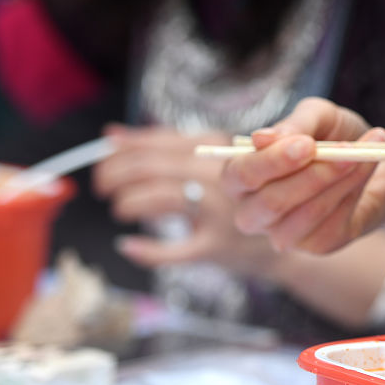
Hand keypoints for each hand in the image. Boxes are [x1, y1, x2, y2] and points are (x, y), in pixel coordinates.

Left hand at [93, 124, 281, 278]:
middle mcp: (219, 173)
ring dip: (125, 204)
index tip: (103, 163)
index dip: (119, 153)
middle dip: (112, 177)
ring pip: (154, 199)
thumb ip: (161, 145)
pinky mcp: (216, 244)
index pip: (154, 143)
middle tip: (103, 189)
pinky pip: (169, 250)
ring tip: (122, 209)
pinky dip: (142, 250)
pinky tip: (129, 245)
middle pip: (148, 167)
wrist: (282, 236)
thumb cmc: (237, 195)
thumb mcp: (205, 159)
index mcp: (215, 147)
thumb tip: (109, 134)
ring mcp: (219, 210)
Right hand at [220, 97, 384, 252]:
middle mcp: (255, 211)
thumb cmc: (336, 136)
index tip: (307, 144)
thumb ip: (295, 124)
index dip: (271, 161)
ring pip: (306, 213)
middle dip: (310, 176)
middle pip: (269, 203)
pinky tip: (366, 168)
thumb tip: (262, 137)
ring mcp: (284, 233)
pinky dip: (354, 190)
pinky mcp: (318, 244)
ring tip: (362, 153)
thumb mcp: (320, 117)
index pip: (239, 175)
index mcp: (242, 176)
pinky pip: (333, 222)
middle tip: (344, 150)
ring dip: (339, 180)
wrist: (378, 162)